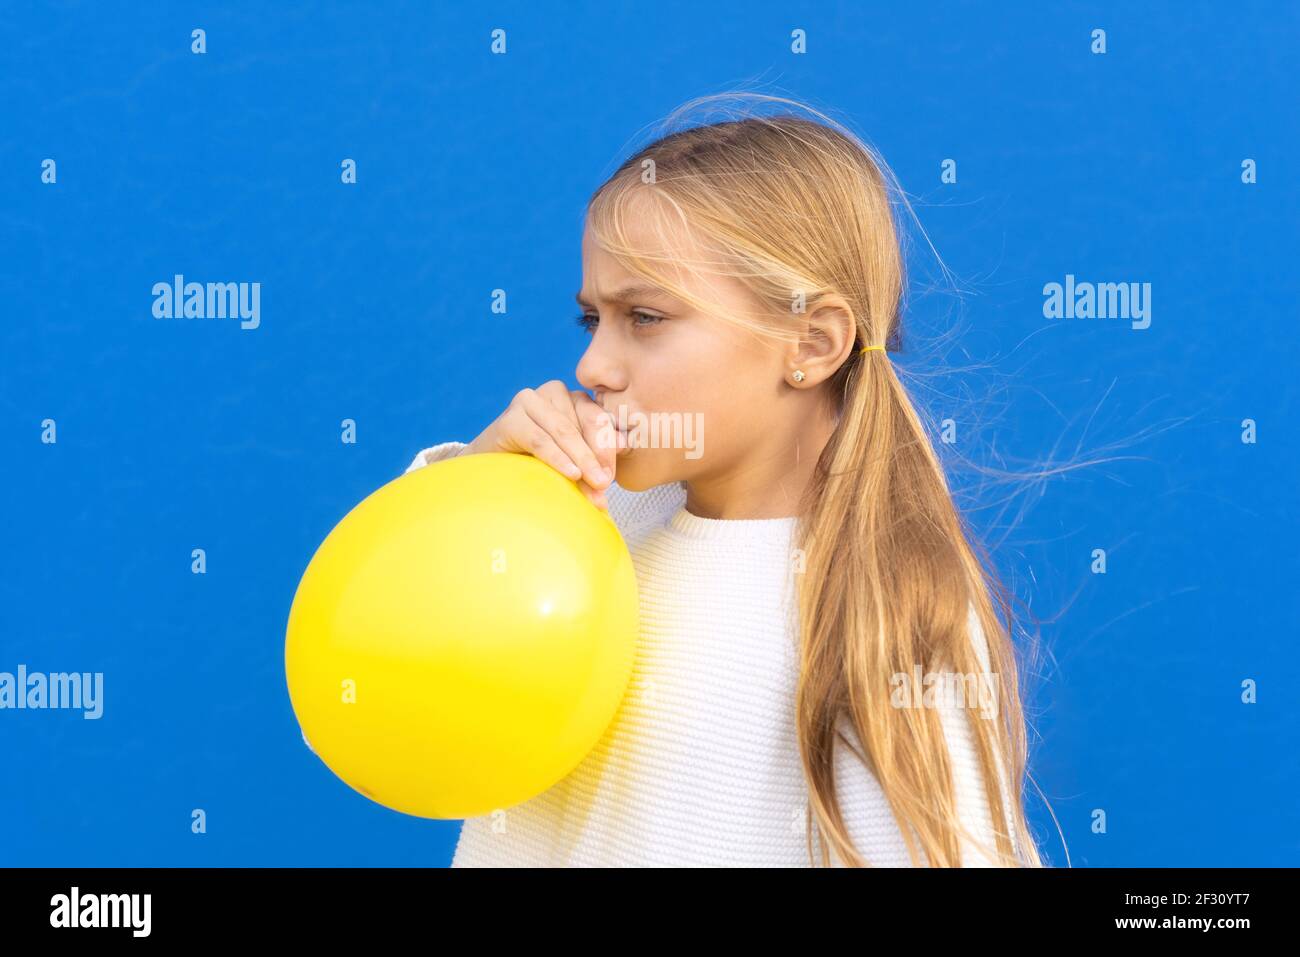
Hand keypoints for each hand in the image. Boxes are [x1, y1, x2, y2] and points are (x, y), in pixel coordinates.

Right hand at [460, 380, 626, 508]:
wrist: (492, 475)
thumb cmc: (538, 467)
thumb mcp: (574, 462)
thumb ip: (596, 456)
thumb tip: (625, 445)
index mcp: (575, 400)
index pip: (599, 420)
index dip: (608, 449)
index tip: (613, 478)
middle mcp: (554, 393)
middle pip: (584, 423)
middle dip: (596, 457)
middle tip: (605, 485)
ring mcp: (530, 401)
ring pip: (565, 430)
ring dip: (581, 460)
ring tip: (593, 484)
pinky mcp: (510, 417)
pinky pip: (540, 439)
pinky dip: (557, 457)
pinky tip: (571, 473)